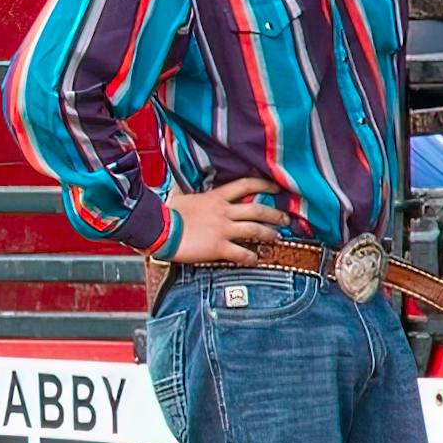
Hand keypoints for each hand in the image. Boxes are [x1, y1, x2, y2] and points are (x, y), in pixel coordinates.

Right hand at [164, 180, 307, 272]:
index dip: (264, 185)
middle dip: (275, 215)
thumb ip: (188, 190)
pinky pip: (242, 253)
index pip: (245, 185)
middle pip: (257, 210)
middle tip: (286, 219)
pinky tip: (256, 260)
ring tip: (277, 238)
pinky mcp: (218, 247)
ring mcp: (222, 229)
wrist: (156, 229)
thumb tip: (182, 183)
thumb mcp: (179, 196)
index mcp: (215, 197)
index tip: (276, 188)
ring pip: (255, 231)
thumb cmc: (164, 213)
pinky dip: (251, 257)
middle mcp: (223, 212)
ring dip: (269, 235)